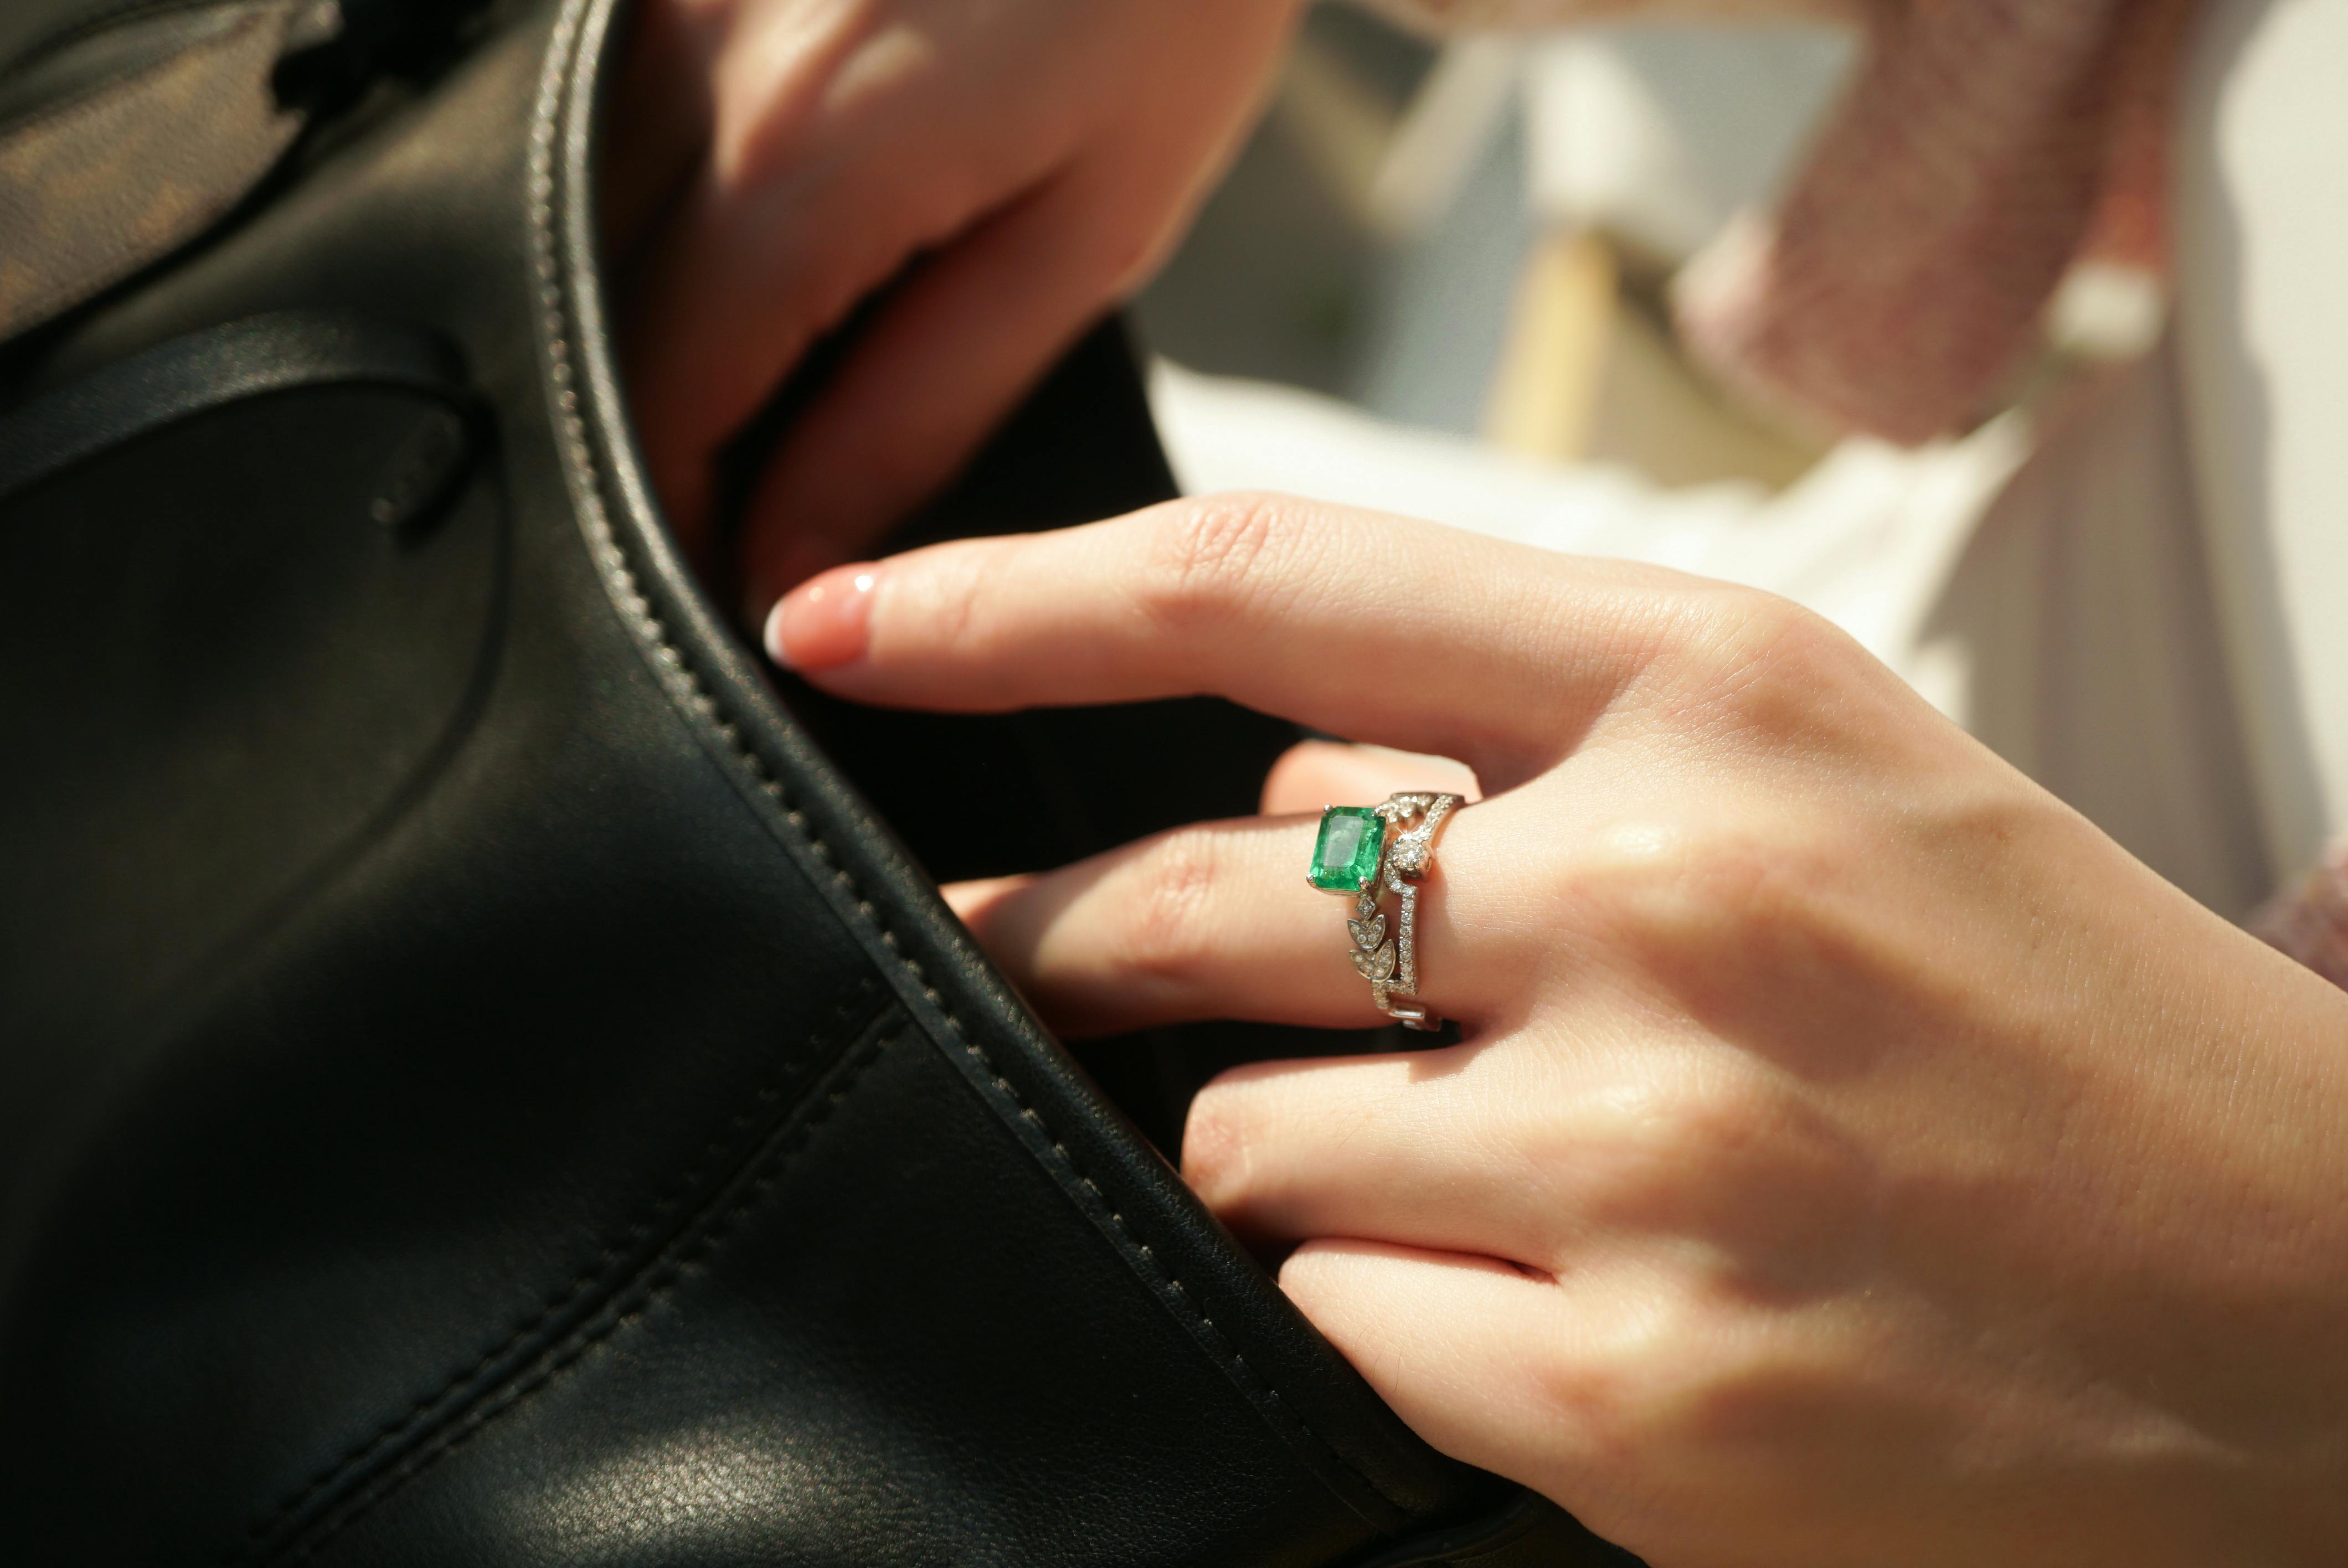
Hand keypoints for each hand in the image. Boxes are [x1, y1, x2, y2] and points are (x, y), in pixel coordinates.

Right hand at [602, 0, 1297, 617]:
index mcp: (802, 159)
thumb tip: (789, 565)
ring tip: (733, 389)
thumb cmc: (1167, 9)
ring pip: (576, 210)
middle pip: (588, 306)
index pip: (661, 396)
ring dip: (625, 321)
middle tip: (722, 509)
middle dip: (634, 433)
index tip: (722, 591)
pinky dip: (642, 213)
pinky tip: (724, 251)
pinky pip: (609, 118)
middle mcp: (699, 62)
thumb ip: (918, 413)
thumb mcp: (1084, 240)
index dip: (669, 521)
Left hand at [766, 495, 2347, 1564]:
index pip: (1263, 593)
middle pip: (1187, 900)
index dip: (1010, 599)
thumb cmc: (2055, 1023)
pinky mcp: (1624, 1392)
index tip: (841, 621)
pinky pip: (1334, 1311)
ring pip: (1243, 1140)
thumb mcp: (1834, 782)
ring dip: (1293, 1150)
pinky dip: (1382, 1298)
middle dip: (1049, 939)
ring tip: (1491, 1164)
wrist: (2319, 1320)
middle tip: (1004, 953)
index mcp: (1722, 697)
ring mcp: (1641, 1159)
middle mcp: (1668, 900)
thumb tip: (1268, 785)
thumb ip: (1535, 745)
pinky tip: (1549, 1293)